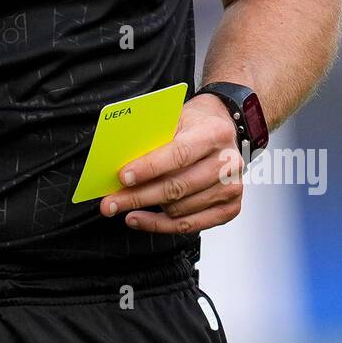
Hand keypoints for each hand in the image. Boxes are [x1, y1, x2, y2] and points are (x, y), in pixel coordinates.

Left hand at [100, 94, 244, 233]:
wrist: (224, 128)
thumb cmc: (195, 123)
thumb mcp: (175, 117)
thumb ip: (154, 136)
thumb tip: (120, 159)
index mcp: (214, 134)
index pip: (179, 154)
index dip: (149, 168)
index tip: (122, 177)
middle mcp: (227, 163)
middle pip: (177, 187)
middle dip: (138, 196)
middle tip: (110, 202)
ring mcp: (231, 188)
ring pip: (180, 209)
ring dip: (146, 211)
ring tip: (121, 208)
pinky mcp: (230, 209)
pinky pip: (190, 225)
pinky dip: (161, 225)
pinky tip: (140, 219)